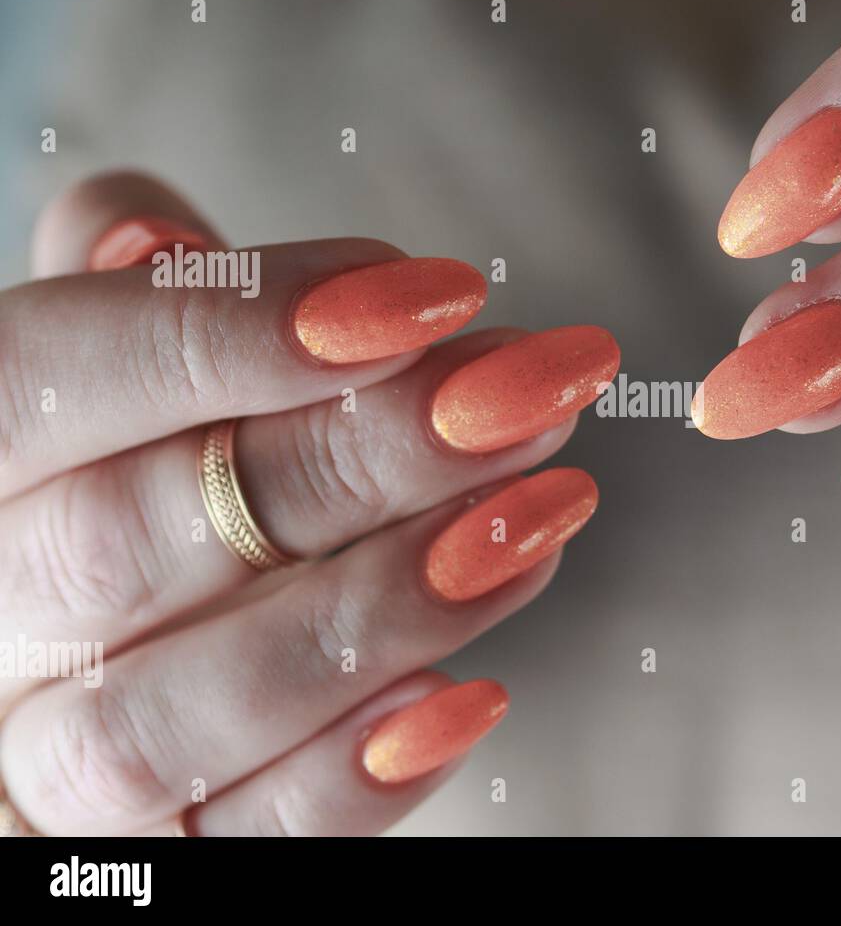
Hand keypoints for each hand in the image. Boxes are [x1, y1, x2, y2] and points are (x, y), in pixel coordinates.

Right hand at [0, 172, 617, 834]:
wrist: (146, 626)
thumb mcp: (126, 363)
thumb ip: (134, 298)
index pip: (37, 379)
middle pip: (129, 539)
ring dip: (381, 610)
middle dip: (354, 456)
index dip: (226, 327)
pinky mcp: (147, 859)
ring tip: (538, 519)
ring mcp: (43, 760)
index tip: (433, 293)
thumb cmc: (152, 462)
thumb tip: (146, 235)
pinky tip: (471, 697)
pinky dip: (352, 781)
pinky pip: (234, 847)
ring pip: (173, 713)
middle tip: (522, 398)